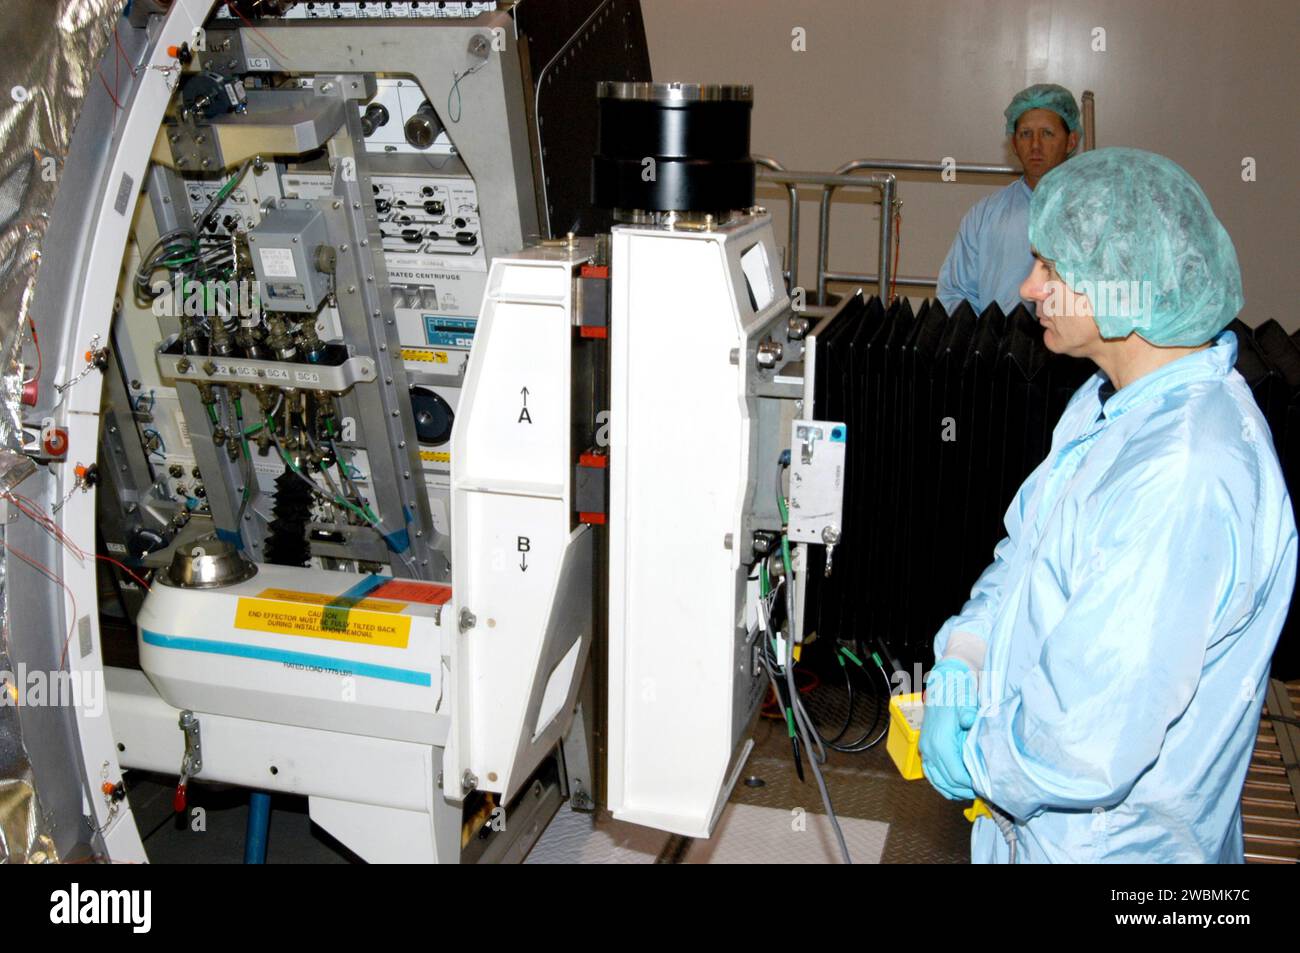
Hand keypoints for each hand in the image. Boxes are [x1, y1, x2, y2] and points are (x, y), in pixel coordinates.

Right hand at [920, 658, 979, 799]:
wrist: (943, 685)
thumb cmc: (955, 694)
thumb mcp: (964, 702)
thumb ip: (967, 714)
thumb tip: (969, 721)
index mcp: (940, 742)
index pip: (956, 775)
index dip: (971, 785)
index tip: (986, 788)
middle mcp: (930, 749)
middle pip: (948, 781)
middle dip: (966, 790)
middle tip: (984, 793)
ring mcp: (925, 751)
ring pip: (938, 782)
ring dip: (954, 790)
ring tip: (972, 793)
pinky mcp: (925, 750)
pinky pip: (931, 775)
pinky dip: (943, 785)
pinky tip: (956, 789)